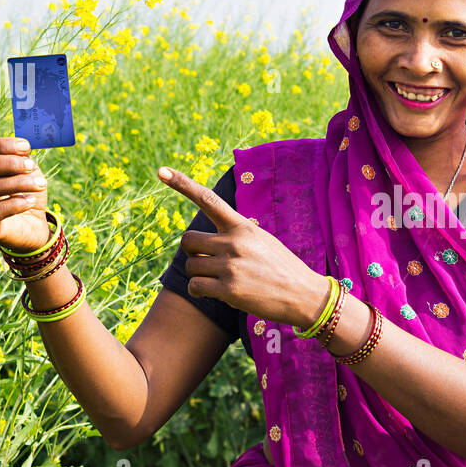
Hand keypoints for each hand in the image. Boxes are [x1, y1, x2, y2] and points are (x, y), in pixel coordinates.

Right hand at [0, 137, 51, 252]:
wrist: (32, 228)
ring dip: (17, 182)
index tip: (27, 147)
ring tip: (41, 184)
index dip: (2, 145)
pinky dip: (14, 203)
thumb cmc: (27, 196)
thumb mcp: (28, 174)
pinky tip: (31, 201)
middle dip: (7, 163)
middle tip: (31, 166)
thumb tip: (23, 149)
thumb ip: (24, 160)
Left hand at [157, 166, 328, 329]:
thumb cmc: (281, 268)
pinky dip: (199, 290)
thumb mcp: (262, 241)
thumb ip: (235, 235)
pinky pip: (195, 286)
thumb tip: (206, 242)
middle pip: (188, 240)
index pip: (208, 200)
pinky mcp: (229, 290)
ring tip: (219, 279)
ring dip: (198, 274)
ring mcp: (231, 266)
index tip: (162, 172)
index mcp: (242, 227)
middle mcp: (234, 242)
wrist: (304, 295)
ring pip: (191, 266)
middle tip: (207, 261)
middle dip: (192, 252)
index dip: (183, 184)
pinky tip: (213, 292)